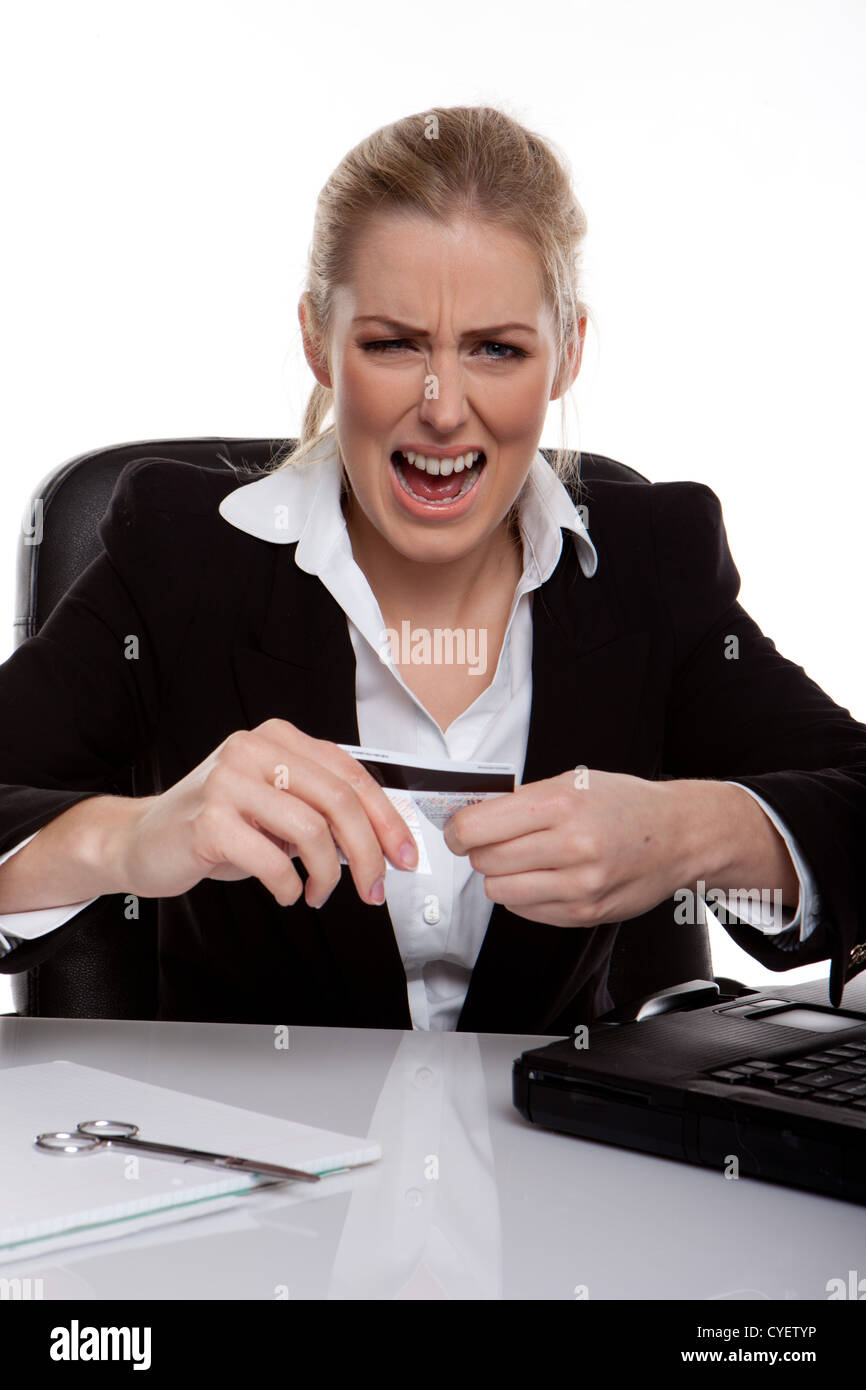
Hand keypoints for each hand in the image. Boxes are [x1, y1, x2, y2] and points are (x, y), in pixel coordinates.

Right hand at [112, 719, 417, 909]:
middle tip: (374, 888)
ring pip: (311, 831)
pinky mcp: (209, 820)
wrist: (140, 838)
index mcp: (278, 739)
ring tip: (317, 893)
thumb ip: (320, 812)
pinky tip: (286, 892)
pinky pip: (273, 861)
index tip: (404, 855)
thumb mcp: (275, 807)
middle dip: (369, 853)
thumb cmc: (214, 825)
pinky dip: (290, 886)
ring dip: (327, 875)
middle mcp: (254, 750)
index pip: (352, 774)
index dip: (388, 819)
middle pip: (339, 801)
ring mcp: (229, 781)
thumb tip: (381, 842)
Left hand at [442, 769, 684, 927]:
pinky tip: (545, 876)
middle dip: (479, 850)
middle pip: (483, 861)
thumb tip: (469, 816)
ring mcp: (578, 885)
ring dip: (500, 875)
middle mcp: (570, 846)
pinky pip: (523, 910)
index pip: (476, 827)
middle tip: (495, 840)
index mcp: (561, 804)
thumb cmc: (625, 805)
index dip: (456, 829)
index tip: (457, 828)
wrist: (679, 836)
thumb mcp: (573, 782)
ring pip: (497, 890)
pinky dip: (523, 894)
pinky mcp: (583, 912)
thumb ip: (521, 800)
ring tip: (523, 859)